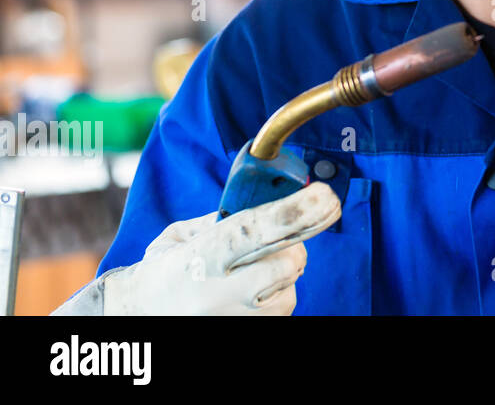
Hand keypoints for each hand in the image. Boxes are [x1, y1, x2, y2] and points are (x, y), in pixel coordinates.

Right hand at [100, 182, 340, 315]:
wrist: (137, 317)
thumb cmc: (163, 271)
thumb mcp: (182, 235)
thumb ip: (223, 218)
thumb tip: (268, 203)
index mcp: (202, 256)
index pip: (255, 231)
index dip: (293, 212)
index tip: (324, 196)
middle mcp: (221, 291)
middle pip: (288, 260)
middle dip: (292, 244)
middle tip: (276, 241)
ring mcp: (236, 317)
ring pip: (290, 284)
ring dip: (281, 271)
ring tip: (248, 273)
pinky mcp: (248, 331)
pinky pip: (284, 305)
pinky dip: (276, 293)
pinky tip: (249, 292)